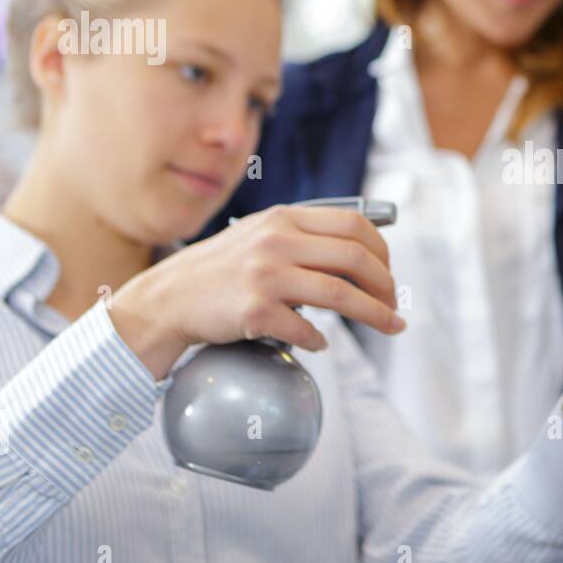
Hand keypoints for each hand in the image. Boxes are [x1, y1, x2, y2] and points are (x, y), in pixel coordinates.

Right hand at [110, 204, 404, 378]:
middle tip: (394, 306)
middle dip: (386, 286)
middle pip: (355, 259)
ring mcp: (264, 276)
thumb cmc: (223, 270)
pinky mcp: (253, 311)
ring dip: (374, 314)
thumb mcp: (261, 235)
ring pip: (340, 295)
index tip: (389, 273)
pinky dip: (321, 340)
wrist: (168, 298)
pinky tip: (322, 344)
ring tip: (390, 326)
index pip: (354, 225)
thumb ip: (304, 236)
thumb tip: (363, 251)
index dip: (383, 251)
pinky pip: (305, 329)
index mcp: (284, 218)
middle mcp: (276, 241)